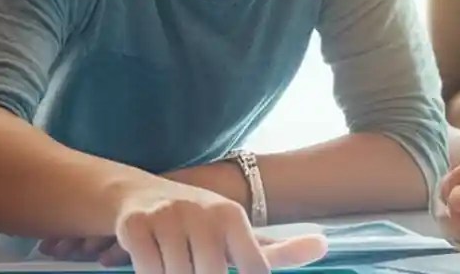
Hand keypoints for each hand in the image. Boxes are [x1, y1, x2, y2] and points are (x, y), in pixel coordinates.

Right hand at [38, 233, 327, 268]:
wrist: (138, 194)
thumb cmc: (200, 222)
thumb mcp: (238, 231)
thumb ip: (279, 249)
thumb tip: (323, 244)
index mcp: (232, 216)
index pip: (254, 268)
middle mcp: (202, 211)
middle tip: (198, 268)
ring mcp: (167, 216)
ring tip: (177, 265)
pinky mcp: (136, 224)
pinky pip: (148, 270)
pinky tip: (155, 265)